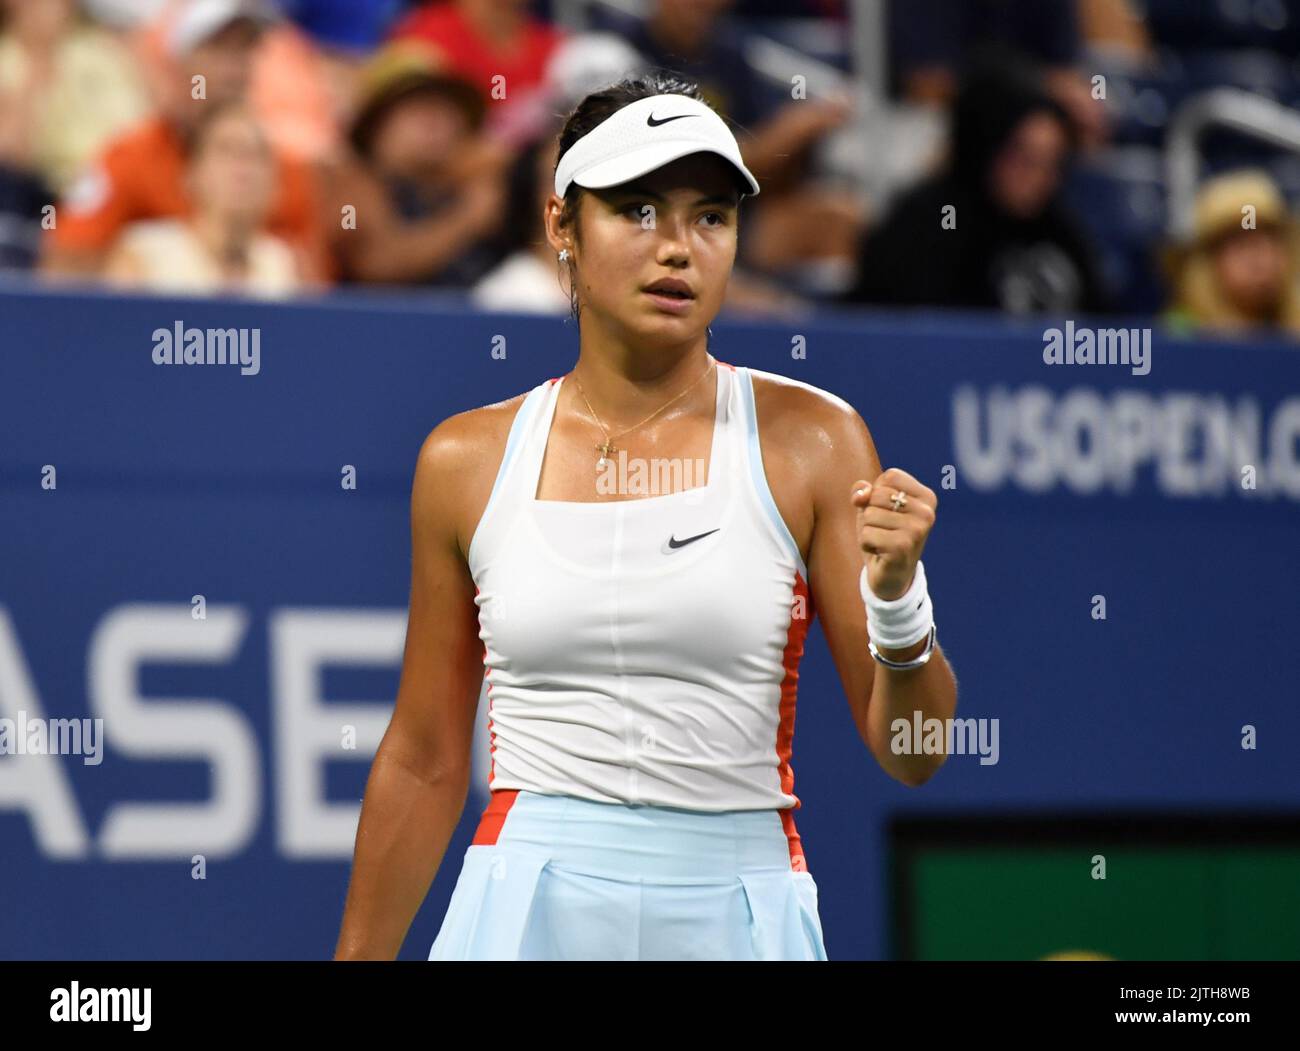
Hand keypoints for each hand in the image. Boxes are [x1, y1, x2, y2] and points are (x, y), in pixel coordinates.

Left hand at [851, 468, 936, 600]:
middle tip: (883, 530)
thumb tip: (860, 495)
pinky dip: (866, 544)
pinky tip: (880, 552)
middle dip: (870, 514)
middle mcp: (927, 512)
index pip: (890, 476)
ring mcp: (917, 530)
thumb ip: (863, 492)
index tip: (887, 511)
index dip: (876, 493)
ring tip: (882, 541)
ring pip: (869, 515)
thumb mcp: (872, 507)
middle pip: (877, 495)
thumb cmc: (883, 534)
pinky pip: (867, 534)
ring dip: (867, 530)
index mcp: (926, 497)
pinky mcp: (903, 546)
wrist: (891, 575)